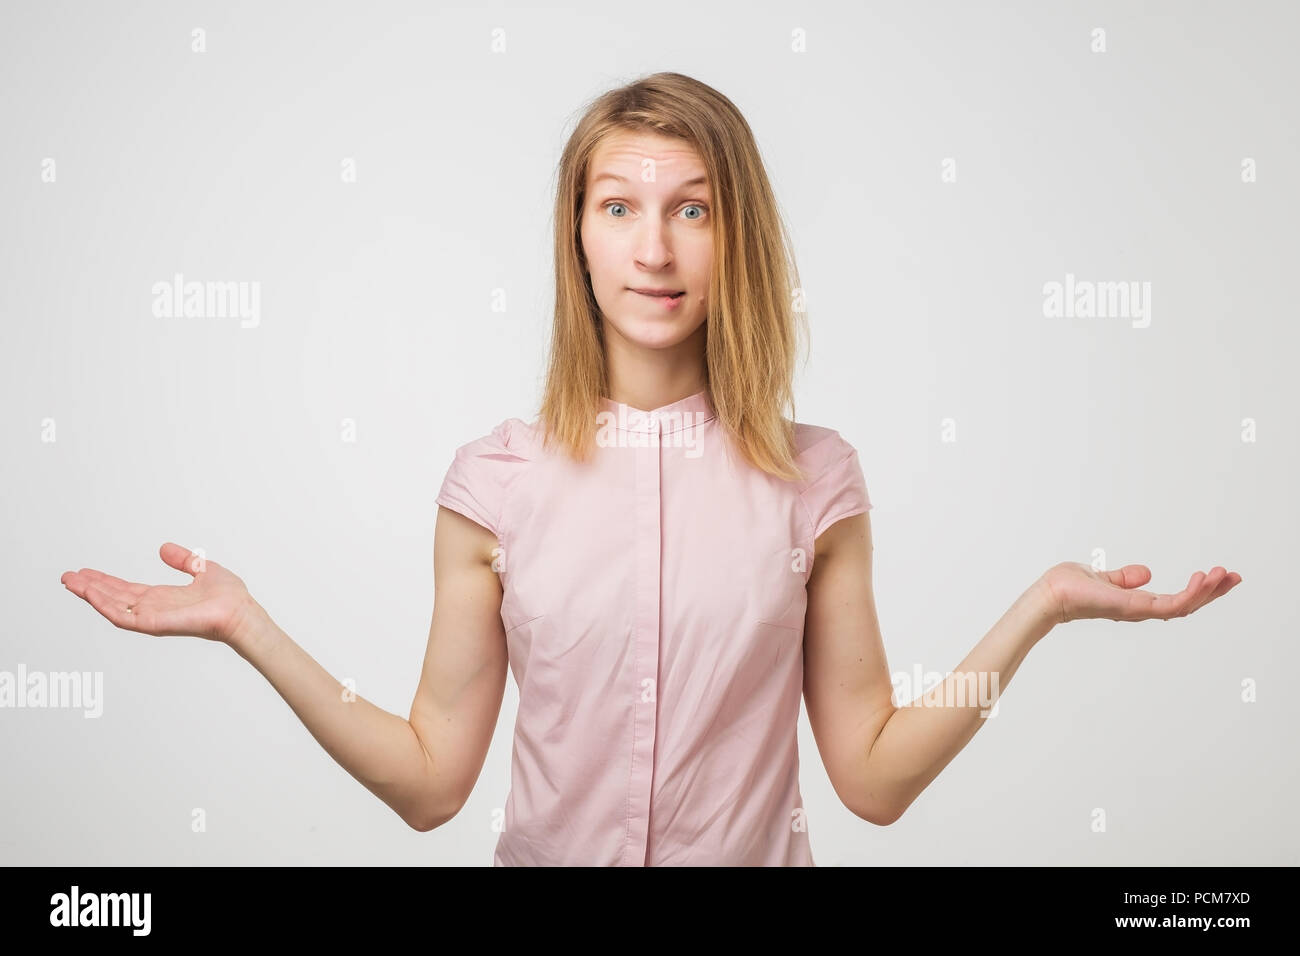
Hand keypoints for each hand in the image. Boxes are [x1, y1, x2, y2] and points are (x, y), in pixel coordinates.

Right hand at [61, 542, 259, 644]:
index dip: (105, 581)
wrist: (240, 611)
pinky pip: (124, 616)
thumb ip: (183, 560)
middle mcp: (154, 608)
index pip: (126, 590)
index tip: (86, 572)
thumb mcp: (201, 568)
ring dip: (91, 594)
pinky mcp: (155, 624)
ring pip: (113, 607)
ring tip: (71, 582)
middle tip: (67, 577)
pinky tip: (91, 593)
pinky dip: (105, 605)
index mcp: (162, 598)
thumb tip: (163, 548)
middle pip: (114, 598)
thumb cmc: (228, 597)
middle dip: (90, 587)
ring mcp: (152, 617)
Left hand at [1039, 562, 1241, 624]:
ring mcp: (1137, 611)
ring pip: (1182, 607)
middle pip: (1185, 605)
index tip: (1219, 576)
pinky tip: (1201, 581)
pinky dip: (1187, 594)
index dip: (1198, 590)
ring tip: (1223, 576)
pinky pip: (1169, 605)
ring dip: (1205, 592)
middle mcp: (1140, 610)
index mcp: (1135, 602)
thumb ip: (1124, 578)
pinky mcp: (1132, 608)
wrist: (1049, 594)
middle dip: (1211, 593)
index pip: (1175, 600)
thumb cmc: (1067, 588)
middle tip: (1234, 577)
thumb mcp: (1102, 577)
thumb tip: (1145, 573)